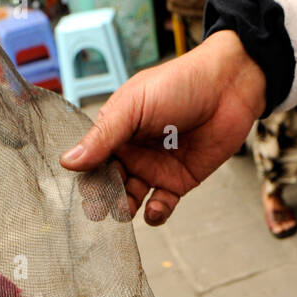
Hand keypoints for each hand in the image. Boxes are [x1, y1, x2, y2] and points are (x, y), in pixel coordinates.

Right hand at [60, 31, 266, 224]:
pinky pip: (162, 205)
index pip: (91, 161)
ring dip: (125, 207)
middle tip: (101, 207)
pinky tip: (154, 208)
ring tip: (126, 208)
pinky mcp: (180, 181)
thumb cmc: (179, 84)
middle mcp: (132, 152)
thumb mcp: (133, 106)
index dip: (86, 177)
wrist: (229, 87)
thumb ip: (103, 137)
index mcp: (116, 130)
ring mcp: (155, 168)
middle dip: (103, 198)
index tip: (83, 191)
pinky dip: (156, 212)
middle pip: (109, 184)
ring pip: (131, 198)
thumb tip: (68, 162)